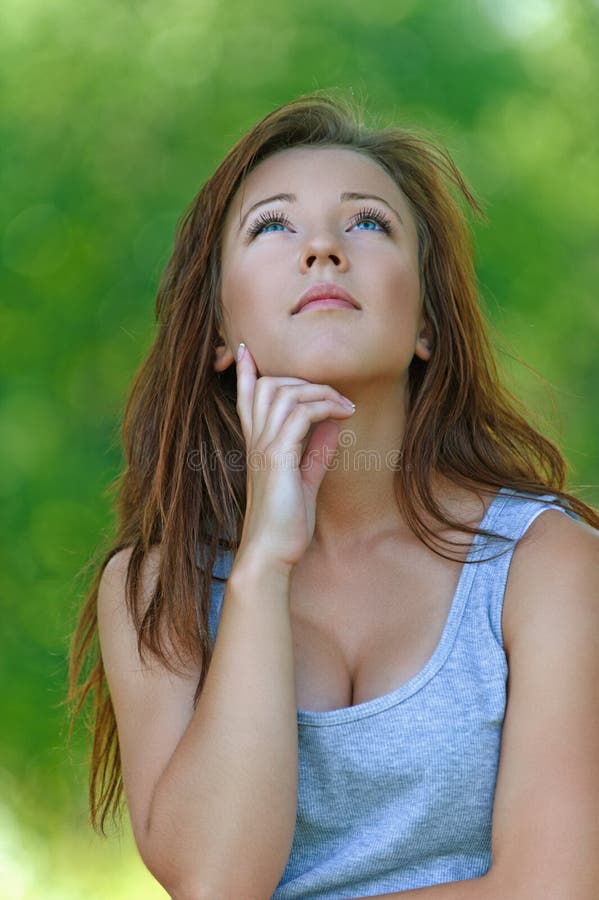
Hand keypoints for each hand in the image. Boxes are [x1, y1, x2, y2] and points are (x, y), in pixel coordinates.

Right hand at [234, 343, 355, 571]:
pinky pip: (301, 414)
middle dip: (304, 380)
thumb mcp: (304, 480)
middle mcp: (255, 440)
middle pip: (268, 385)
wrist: (271, 552)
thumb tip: (331, 426)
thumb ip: (315, 452)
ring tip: (345, 406)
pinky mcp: (277, 457)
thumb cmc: (286, 522)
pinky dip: (325, 407)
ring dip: (321, 392)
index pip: (246, 399)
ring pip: (286, 393)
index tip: (247, 350)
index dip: (246, 373)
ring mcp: (263, 447)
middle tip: (337, 396)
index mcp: (256, 445)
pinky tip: (342, 416)